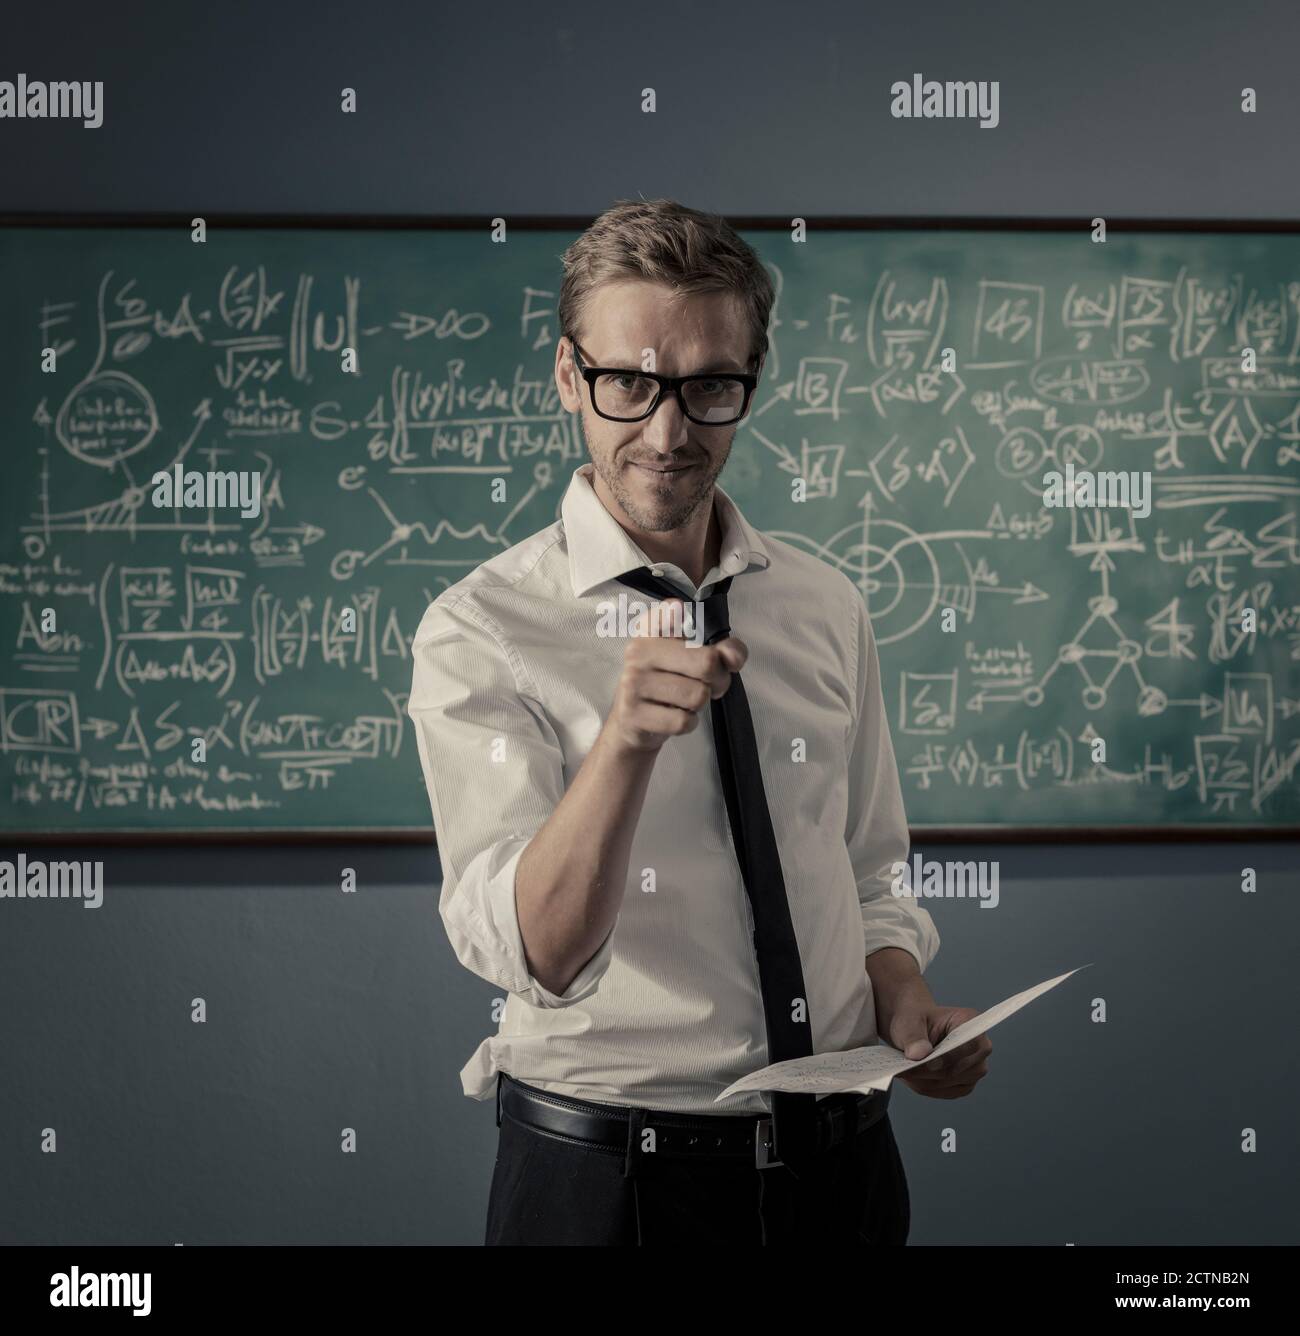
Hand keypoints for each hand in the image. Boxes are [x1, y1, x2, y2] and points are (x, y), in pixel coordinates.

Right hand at [607, 598, 746, 753]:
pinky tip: (675, 716)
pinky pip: (683, 721)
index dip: (675, 612)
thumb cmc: (668, 685)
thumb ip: (720, 650)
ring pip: (697, 695)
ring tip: (687, 701)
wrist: (632, 723)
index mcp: (651, 631)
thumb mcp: (691, 660)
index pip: (666, 613)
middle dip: (719, 679)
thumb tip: (733, 657)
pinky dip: (689, 722)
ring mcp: (633, 683)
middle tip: (712, 684)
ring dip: (700, 703)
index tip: (678, 609)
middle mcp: (639, 652)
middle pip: (706, 662)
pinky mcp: (634, 714)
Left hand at [886, 1003, 991, 1099]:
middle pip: (959, 1069)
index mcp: (970, 1021)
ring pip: (951, 1083)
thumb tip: (918, 1054)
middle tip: (904, 1071)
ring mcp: (975, 1068)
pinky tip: (912, 1078)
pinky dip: (927, 1087)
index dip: (949, 1056)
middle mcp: (979, 1047)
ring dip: (925, 1081)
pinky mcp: (965, 1084)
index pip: (969, 1044)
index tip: (928, 1063)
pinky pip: (947, 1092)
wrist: (913, 1029)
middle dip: (930, 1073)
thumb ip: (913, 1036)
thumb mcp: (908, 1021)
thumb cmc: (915, 1020)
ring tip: (905, 1073)